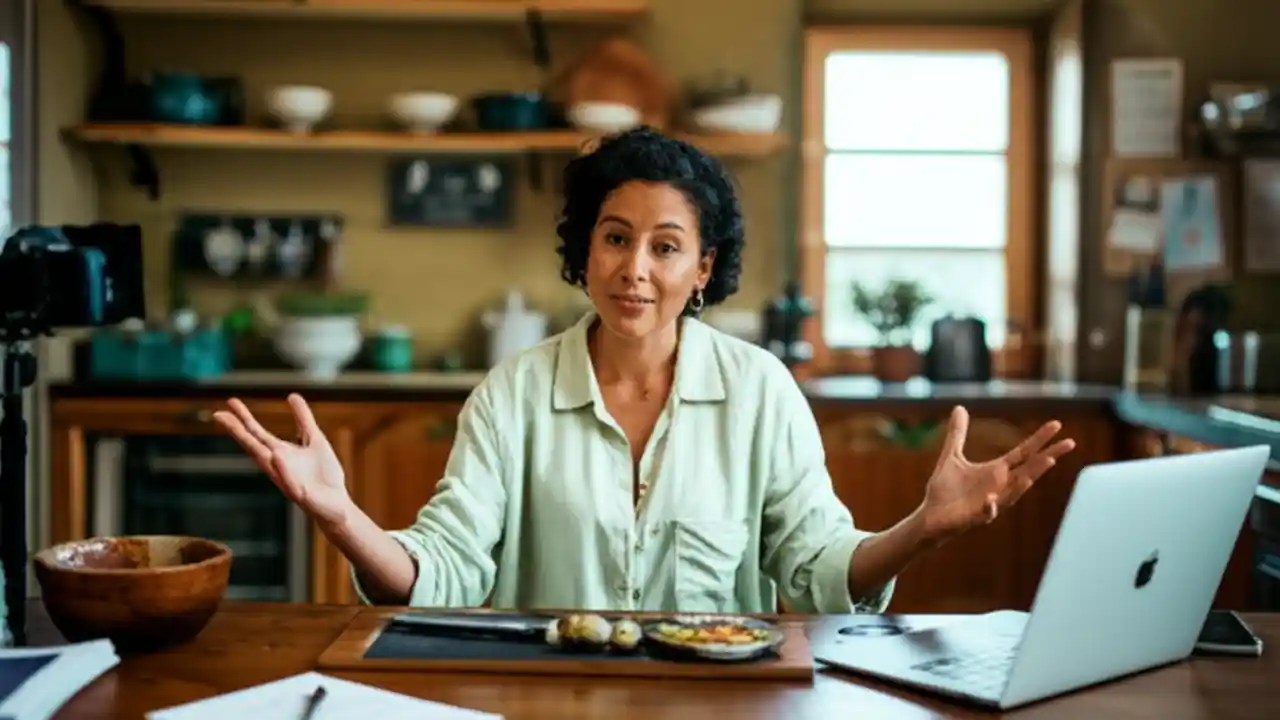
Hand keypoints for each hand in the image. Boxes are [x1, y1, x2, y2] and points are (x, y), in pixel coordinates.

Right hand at [213, 393, 351, 526]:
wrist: (337, 504)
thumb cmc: (324, 475)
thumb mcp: (315, 439)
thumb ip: (303, 419)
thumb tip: (292, 395)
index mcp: (280, 453)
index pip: (258, 434)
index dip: (244, 418)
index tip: (230, 402)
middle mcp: (278, 466)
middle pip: (254, 446)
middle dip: (238, 431)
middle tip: (218, 415)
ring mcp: (287, 480)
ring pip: (266, 464)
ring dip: (255, 448)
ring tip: (242, 429)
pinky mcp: (301, 494)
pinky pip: (290, 481)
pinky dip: (283, 469)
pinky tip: (276, 455)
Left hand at [920, 406, 1075, 542]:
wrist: (930, 516)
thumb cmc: (945, 490)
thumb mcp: (952, 456)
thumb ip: (958, 434)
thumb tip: (959, 407)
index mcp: (996, 471)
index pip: (1024, 452)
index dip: (1040, 439)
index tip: (1057, 424)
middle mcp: (1000, 486)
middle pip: (1029, 470)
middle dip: (1048, 456)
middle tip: (1069, 443)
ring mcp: (991, 502)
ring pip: (1014, 492)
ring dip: (1026, 481)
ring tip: (1045, 463)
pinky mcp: (976, 517)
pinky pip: (987, 512)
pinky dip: (991, 505)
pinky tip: (991, 498)